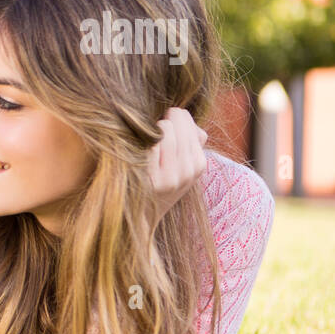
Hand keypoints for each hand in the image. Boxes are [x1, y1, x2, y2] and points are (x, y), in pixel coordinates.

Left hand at [150, 107, 207, 221]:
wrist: (141, 215)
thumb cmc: (160, 184)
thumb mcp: (182, 168)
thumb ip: (192, 144)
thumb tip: (198, 129)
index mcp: (198, 165)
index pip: (191, 127)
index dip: (176, 118)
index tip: (166, 120)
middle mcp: (187, 171)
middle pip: (178, 126)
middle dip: (165, 120)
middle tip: (153, 126)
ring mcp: (168, 177)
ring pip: (164, 132)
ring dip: (152, 127)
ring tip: (145, 135)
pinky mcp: (149, 180)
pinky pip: (148, 146)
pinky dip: (141, 140)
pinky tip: (136, 146)